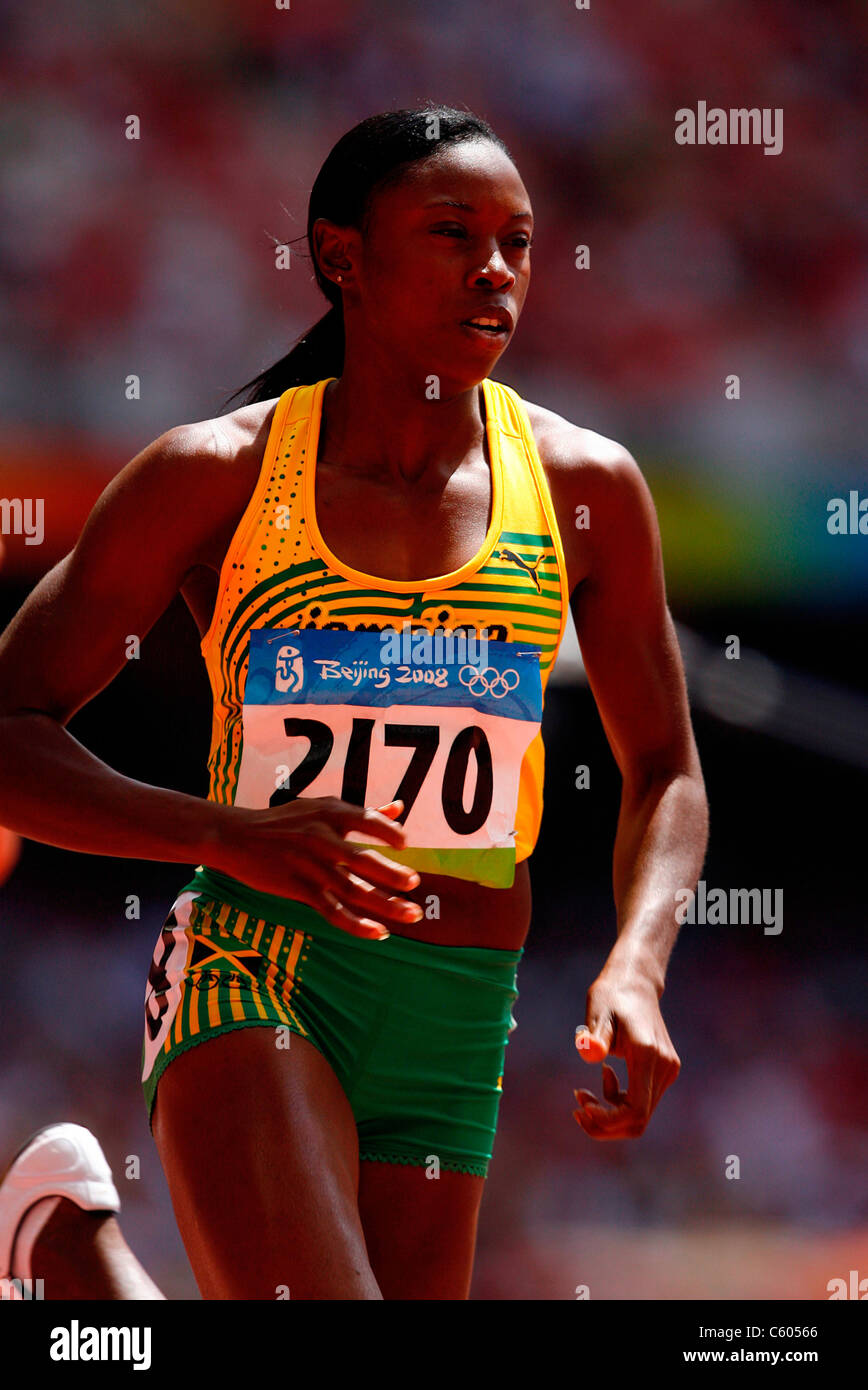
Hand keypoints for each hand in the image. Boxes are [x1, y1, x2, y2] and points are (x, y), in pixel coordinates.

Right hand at [210, 796, 422, 940]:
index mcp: (328, 812)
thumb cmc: (284, 821)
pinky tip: (379, 933)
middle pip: (364, 861)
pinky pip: (333, 911)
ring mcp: (309, 866)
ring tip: (412, 913)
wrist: (234, 836)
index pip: (367, 820)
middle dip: (393, 875)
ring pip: (354, 890)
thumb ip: (362, 812)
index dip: (389, 832)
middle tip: (415, 884)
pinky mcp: (298, 889)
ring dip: (386, 905)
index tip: (405, 844)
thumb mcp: (320, 808)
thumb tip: (400, 808)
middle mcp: (320, 838)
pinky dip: (358, 925)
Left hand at [573, 968, 679, 1138]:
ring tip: (584, 1094)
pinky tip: (606, 1077)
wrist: (636, 982)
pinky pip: (644, 1101)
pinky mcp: (665, 1070)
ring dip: (610, 1113)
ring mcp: (668, 1070)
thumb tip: (589, 1052)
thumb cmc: (611, 995)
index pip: (635, 1110)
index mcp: (647, 1054)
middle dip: (605, 1124)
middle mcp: (664, 1066)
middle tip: (577, 1109)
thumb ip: (594, 1036)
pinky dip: (621, 1101)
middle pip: (639, 1120)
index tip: (582, 1109)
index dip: (609, 1120)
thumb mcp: (598, 1010)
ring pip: (641, 1114)